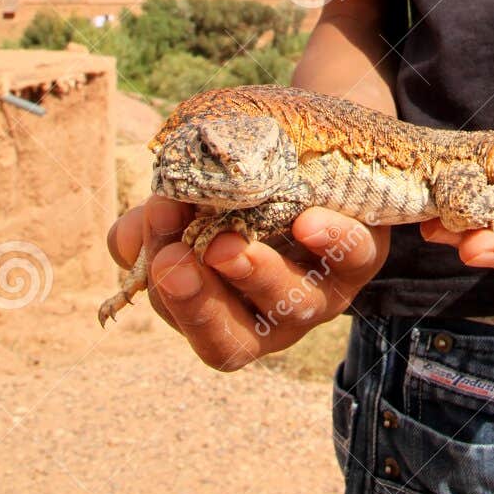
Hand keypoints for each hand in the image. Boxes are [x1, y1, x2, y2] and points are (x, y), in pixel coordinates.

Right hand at [106, 193, 388, 370]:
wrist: (305, 155)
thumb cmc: (234, 196)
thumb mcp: (186, 209)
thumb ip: (153, 227)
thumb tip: (130, 240)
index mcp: (226, 316)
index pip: (197, 329)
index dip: (178, 302)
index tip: (162, 257)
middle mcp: (273, 318)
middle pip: (239, 338)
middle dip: (205, 301)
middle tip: (180, 259)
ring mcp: (321, 292)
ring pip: (294, 302)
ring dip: (259, 274)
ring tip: (231, 242)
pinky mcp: (362, 256)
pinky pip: (354, 256)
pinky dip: (333, 241)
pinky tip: (309, 222)